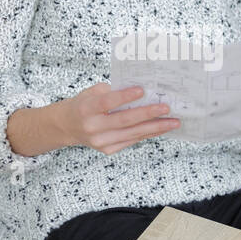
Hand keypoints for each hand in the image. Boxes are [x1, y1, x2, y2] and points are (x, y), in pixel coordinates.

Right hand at [53, 83, 179, 154]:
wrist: (67, 126)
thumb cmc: (83, 105)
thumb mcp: (92, 92)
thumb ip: (113, 91)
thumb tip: (142, 91)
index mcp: (86, 109)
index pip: (108, 103)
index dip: (125, 97)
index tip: (143, 90)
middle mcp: (93, 127)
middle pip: (124, 120)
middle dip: (148, 114)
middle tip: (166, 108)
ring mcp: (101, 141)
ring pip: (132, 133)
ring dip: (155, 127)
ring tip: (173, 122)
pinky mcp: (108, 149)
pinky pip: (132, 140)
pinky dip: (148, 133)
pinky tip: (161, 128)